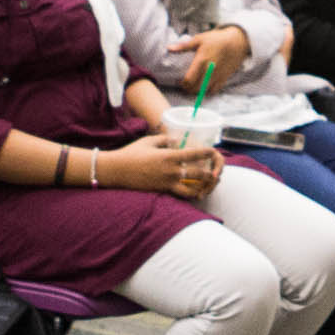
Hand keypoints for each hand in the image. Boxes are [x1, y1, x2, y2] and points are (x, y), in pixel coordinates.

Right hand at [102, 137, 220, 198]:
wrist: (118, 170)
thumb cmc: (132, 153)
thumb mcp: (149, 141)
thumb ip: (166, 139)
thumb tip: (177, 140)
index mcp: (169, 156)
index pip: (194, 154)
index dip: (207, 153)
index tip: (213, 152)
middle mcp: (171, 170)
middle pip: (198, 174)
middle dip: (210, 174)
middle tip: (216, 173)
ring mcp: (167, 182)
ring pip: (192, 189)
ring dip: (202, 187)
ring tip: (208, 186)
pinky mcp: (162, 191)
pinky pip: (180, 195)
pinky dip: (190, 194)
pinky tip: (195, 193)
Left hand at [170, 26, 247, 96]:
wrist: (236, 41)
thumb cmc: (216, 39)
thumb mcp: (199, 39)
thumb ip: (183, 46)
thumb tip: (169, 48)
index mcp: (201, 60)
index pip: (189, 79)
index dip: (181, 84)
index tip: (178, 81)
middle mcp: (209, 70)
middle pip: (195, 88)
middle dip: (187, 89)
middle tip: (184, 85)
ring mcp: (218, 75)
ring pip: (204, 91)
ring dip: (196, 91)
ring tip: (192, 86)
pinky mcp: (224, 78)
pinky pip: (214, 90)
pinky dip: (207, 91)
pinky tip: (204, 86)